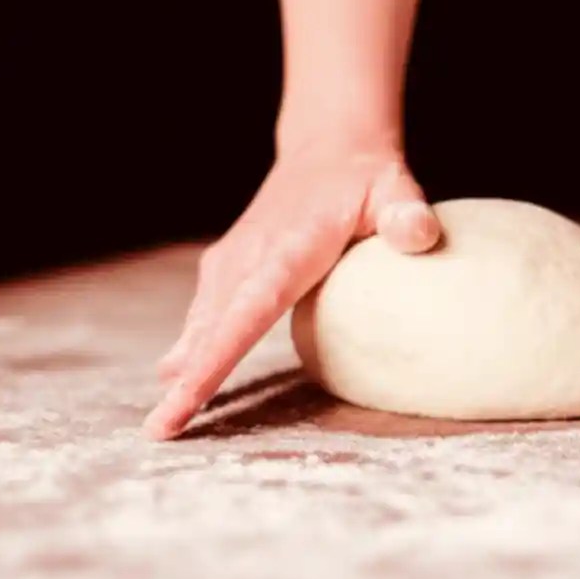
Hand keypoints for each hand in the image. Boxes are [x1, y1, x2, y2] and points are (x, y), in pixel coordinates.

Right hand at [144, 134, 440, 438]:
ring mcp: (236, 259)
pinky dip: (191, 343)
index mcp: (288, 248)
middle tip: (159, 430)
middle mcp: (251, 256)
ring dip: (183, 366)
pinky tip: (173, 374)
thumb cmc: (366, 178)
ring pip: (204, 320)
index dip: (215, 355)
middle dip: (187, 380)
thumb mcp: (395, 188)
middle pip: (214, 327)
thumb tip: (420, 235)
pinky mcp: (232, 264)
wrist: (328, 148)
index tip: (183, 391)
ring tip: (164, 418)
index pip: (247, 310)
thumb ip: (407, 213)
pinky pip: (208, 310)